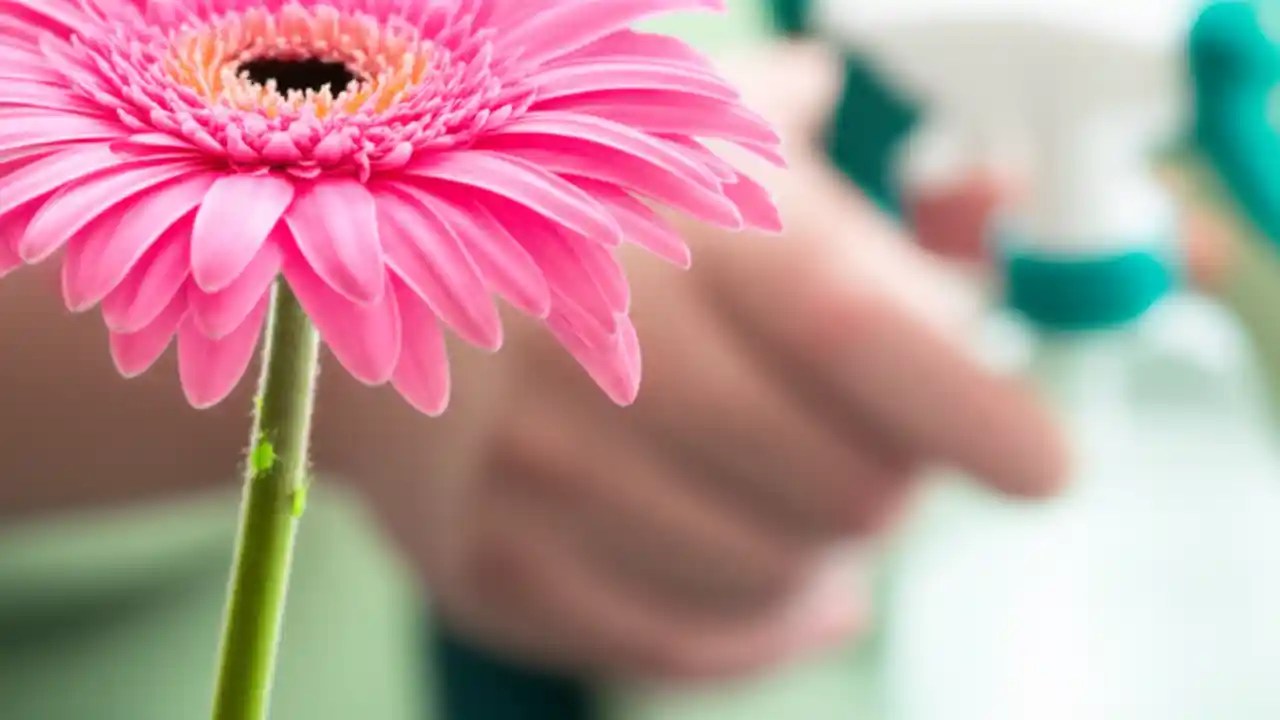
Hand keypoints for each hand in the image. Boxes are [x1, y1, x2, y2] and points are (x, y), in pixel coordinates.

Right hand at [362, 43, 1067, 681]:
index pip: (850, 327)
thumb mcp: (712, 141)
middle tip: (874, 441)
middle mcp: (589, 348)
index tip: (1039, 465)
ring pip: (773, 579)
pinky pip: (681, 643)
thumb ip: (863, 190)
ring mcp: (532, 472)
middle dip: (894, 480)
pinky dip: (760, 624)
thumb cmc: (571, 201)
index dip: (967, 407)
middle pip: (840, 488)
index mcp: (666, 213)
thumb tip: (994, 216)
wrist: (371, 278)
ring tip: (801, 492)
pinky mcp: (494, 565)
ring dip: (824, 550)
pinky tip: (784, 585)